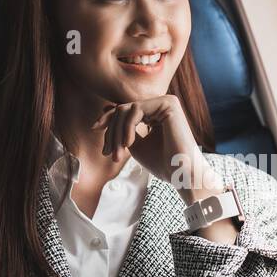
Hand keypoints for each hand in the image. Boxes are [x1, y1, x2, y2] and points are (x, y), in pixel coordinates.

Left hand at [91, 94, 224, 202]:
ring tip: (118, 154)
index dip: (108, 121)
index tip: (95, 130)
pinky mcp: (168, 103)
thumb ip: (122, 128)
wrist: (181, 174)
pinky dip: (127, 128)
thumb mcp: (134, 143)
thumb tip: (105, 108)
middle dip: (111, 132)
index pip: (125, 112)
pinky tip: (129, 144)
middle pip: (123, 110)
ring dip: (117, 133)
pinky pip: (136, 110)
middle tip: (108, 153)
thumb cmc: (161, 163)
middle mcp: (162, 103)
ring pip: (127, 110)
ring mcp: (166, 101)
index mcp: (156, 112)